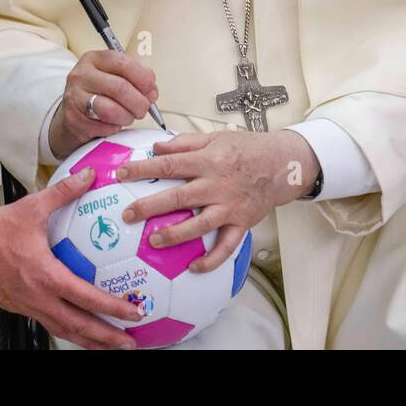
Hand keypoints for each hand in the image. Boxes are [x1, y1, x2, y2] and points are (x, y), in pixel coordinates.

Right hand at [0, 167, 141, 349]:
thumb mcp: (31, 208)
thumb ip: (63, 192)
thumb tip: (88, 175)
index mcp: (46, 277)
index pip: (86, 298)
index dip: (112, 307)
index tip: (134, 313)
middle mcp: (39, 298)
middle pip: (79, 326)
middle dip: (106, 337)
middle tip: (130, 343)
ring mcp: (29, 306)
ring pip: (64, 331)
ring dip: (89, 341)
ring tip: (110, 345)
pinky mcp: (21, 307)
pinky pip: (50, 325)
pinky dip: (69, 332)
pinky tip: (80, 332)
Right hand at [48, 49, 158, 158]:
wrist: (74, 111)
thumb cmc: (100, 92)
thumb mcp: (115, 76)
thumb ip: (137, 78)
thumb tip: (151, 91)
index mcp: (95, 59)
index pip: (124, 64)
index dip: (143, 79)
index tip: (151, 91)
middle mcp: (81, 75)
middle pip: (120, 88)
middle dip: (139, 103)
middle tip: (143, 109)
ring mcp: (74, 96)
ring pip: (110, 109)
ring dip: (127, 117)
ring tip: (129, 117)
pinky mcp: (73, 118)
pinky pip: (103, 126)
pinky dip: (114, 128)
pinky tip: (114, 124)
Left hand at [115, 130, 319, 273]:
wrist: (284, 163)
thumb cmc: (248, 148)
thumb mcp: (216, 136)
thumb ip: (185, 142)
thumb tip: (157, 147)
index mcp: (209, 160)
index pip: (169, 164)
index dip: (143, 169)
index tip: (122, 174)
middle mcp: (217, 184)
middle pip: (178, 196)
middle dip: (150, 206)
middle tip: (128, 214)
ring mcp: (230, 206)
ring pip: (199, 224)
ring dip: (175, 234)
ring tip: (154, 241)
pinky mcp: (242, 223)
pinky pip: (227, 246)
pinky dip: (212, 260)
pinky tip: (194, 268)